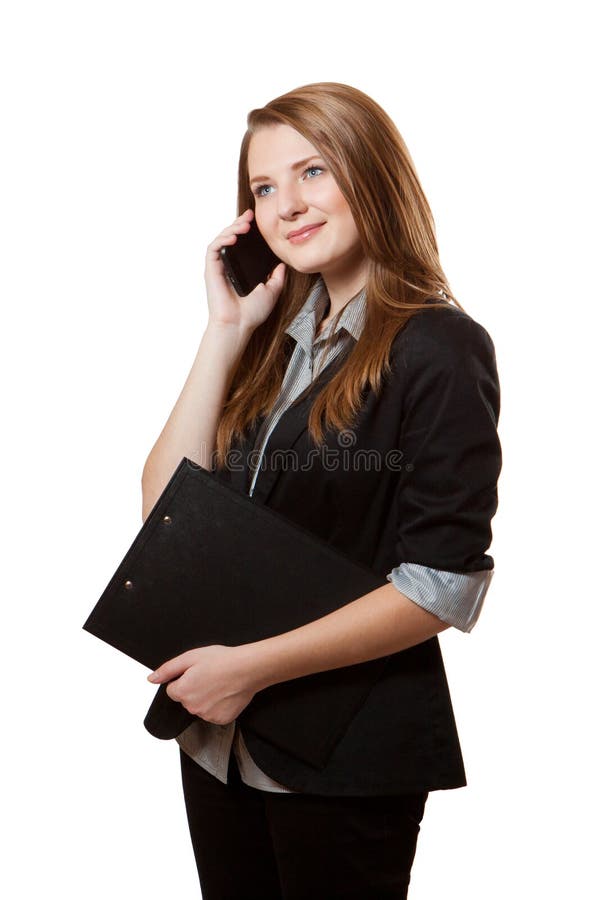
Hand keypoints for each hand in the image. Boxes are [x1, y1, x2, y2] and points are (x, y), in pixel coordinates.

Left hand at [147, 644, 258, 725]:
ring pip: (200, 707)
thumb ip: (168, 669)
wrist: (248, 668)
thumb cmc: (223, 660)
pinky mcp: (221, 720)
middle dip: (194, 689)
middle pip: (186, 700)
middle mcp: (192, 707)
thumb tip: (151, 679)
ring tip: (219, 684)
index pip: (173, 690)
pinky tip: (226, 693)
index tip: (197, 673)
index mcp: (182, 691)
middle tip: (210, 676)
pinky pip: (213, 714)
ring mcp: (207, 715)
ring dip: (206, 698)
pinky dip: (218, 706)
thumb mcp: (191, 657)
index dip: (184, 680)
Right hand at [204, 208, 285, 333]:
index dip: (247, 230)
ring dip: (232, 228)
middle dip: (240, 223)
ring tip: (244, 224)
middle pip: (231, 237)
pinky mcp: (211, 270)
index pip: (242, 244)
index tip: (256, 221)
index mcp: (241, 269)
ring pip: (221, 239)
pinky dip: (222, 239)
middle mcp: (228, 266)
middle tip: (250, 216)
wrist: (239, 326)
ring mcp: (219, 267)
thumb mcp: (272, 291)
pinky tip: (234, 237)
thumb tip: (282, 264)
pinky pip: (213, 249)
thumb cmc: (252, 313)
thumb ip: (277, 277)